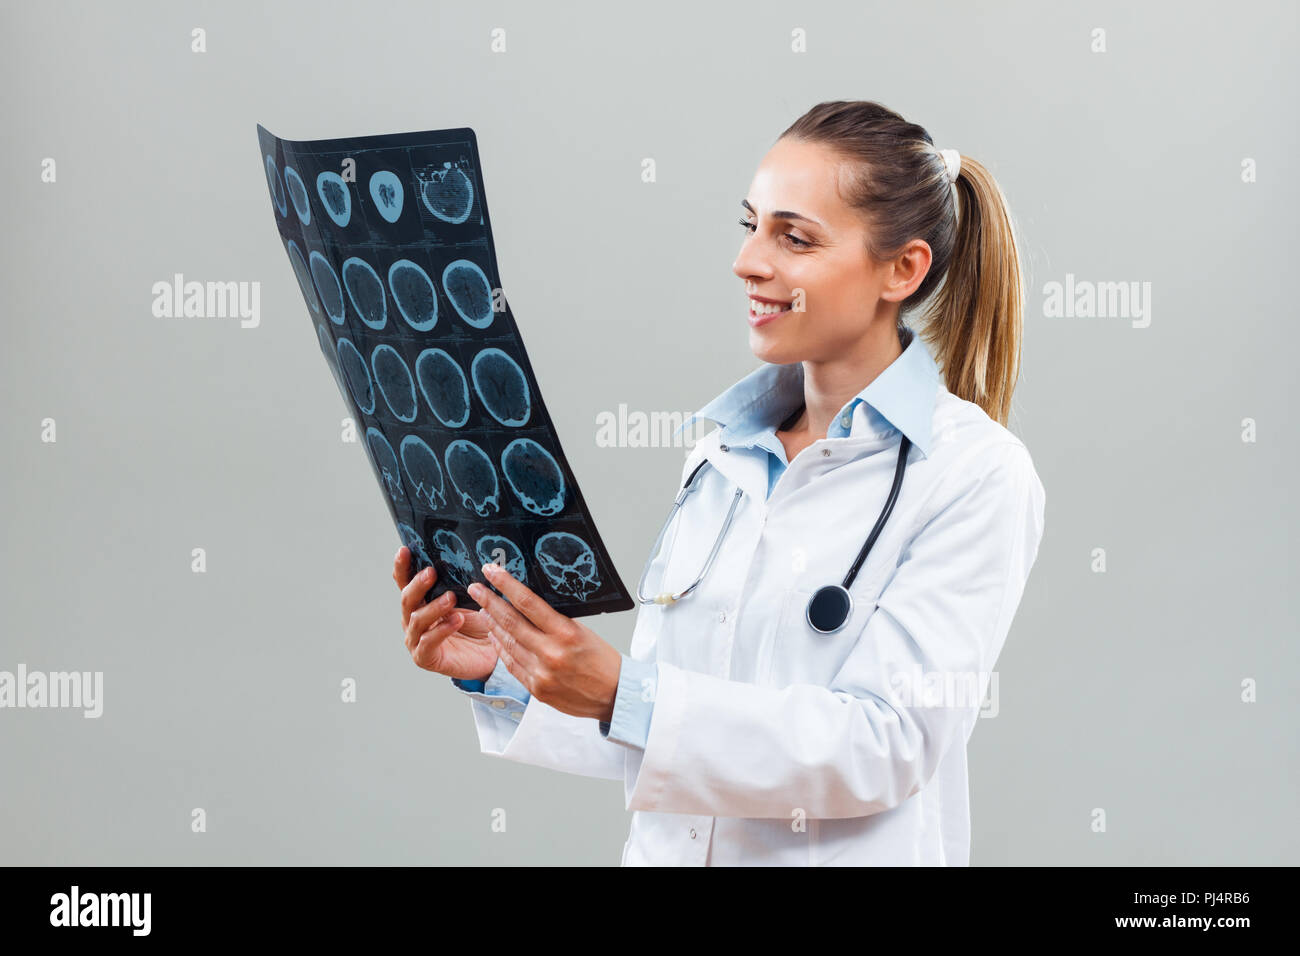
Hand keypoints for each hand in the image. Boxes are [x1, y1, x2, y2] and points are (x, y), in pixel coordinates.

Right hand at [393, 546, 497, 681]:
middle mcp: (413, 619)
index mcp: (420, 601)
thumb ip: (461, 581)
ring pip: (417, 619)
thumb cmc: (477, 624)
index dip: (402, 567)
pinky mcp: (425, 657)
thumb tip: (466, 555)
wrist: (489, 654)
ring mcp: (416, 639)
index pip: (405, 581)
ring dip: (433, 607)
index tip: (405, 550)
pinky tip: (457, 620)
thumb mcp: (470, 598)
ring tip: (451, 598)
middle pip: (407, 599)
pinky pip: (428, 642)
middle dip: (418, 584)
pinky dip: (442, 630)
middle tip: (431, 573)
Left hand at [467, 562, 621, 722]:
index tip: (492, 572)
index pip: (528, 603)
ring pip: (507, 643)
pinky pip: (512, 665)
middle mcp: (551, 653)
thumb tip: (529, 605)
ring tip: (484, 610)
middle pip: (511, 622)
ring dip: (493, 625)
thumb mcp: (584, 632)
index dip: (506, 585)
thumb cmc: (603, 661)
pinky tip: (495, 637)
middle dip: (489, 602)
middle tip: (476, 588)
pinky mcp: (536, 689)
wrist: (615, 696)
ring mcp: (541, 674)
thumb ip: (555, 621)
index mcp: (566, 634)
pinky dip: (502, 649)